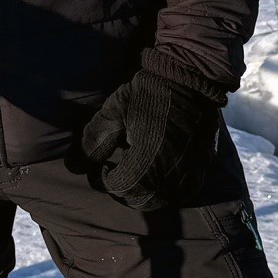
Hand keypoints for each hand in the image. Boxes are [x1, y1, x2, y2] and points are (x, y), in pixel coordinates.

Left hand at [78, 60, 224, 209]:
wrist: (190, 78)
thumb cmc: (148, 93)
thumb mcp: (114, 111)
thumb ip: (93, 141)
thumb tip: (74, 167)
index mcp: (146, 161)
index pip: (117, 187)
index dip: (102, 179)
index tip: (100, 166)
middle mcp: (170, 173)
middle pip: (140, 200)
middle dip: (123, 190)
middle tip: (116, 171)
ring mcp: (190, 172)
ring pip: (162, 199)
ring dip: (145, 192)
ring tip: (136, 172)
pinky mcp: (203, 166)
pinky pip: (183, 191)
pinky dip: (168, 189)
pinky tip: (158, 172)